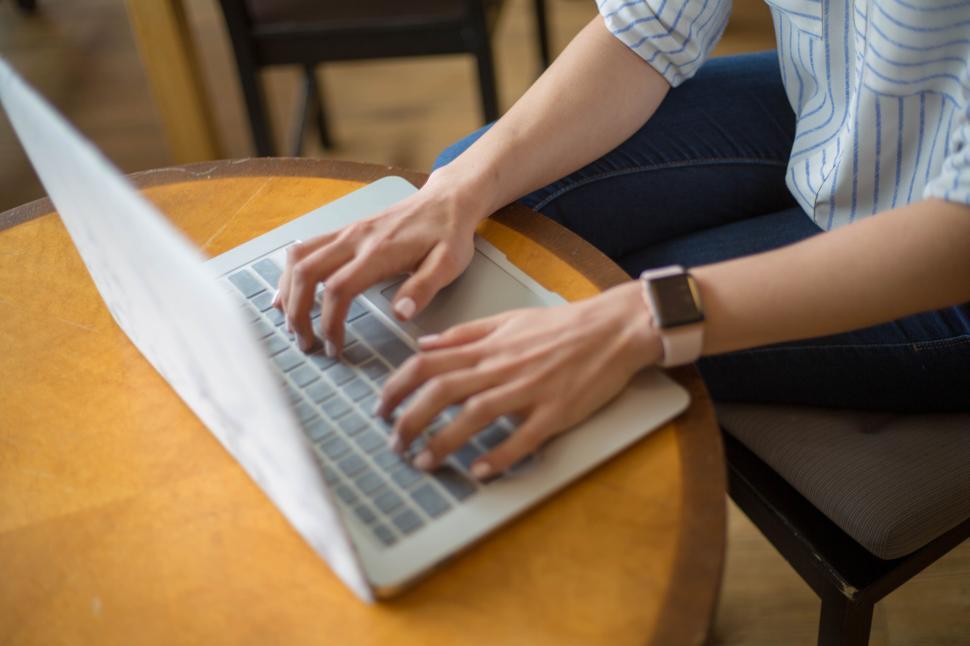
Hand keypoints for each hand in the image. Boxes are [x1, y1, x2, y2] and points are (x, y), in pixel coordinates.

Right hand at [273, 170, 486, 352]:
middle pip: (306, 273)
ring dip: (288, 292)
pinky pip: (305, 248)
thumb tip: (400, 313)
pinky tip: (288, 292)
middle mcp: (356, 238)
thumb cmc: (449, 233)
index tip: (335, 346)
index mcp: (379, 251)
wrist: (447, 200)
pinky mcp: (345, 231)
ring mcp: (347, 232)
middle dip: (298, 312)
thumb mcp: (448, 263)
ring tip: (291, 322)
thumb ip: (423, 288)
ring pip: (299, 259)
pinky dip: (290, 272)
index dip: (330, 322)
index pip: (338, 289)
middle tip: (305, 342)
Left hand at [377, 281, 661, 478]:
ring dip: (444, 442)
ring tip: (424, 462)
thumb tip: (424, 342)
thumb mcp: (508, 320)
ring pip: (475, 415)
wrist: (613, 328)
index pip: (428, 363)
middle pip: (442, 391)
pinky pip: (523, 438)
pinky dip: (499, 456)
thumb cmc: (562, 326)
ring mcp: (528, 390)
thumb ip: (464, 334)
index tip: (382, 406)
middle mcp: (501, 367)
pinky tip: (481, 472)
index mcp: (488, 347)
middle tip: (394, 443)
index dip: (398, 385)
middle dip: (410, 419)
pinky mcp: (556, 411)